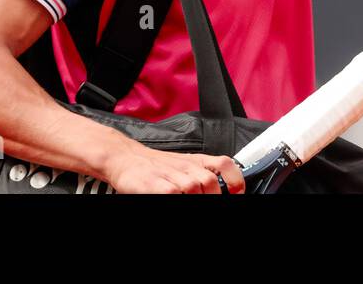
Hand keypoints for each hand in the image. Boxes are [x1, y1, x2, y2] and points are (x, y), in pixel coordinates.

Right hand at [103, 142, 243, 193]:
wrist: (125, 157)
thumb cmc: (155, 166)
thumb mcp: (183, 165)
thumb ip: (202, 174)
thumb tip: (222, 189)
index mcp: (196, 161)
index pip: (224, 164)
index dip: (235, 179)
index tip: (237, 193)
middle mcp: (186, 167)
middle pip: (211, 182)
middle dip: (215, 197)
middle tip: (213, 204)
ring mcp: (171, 175)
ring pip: (195, 187)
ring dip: (198, 198)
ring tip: (194, 202)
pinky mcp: (155, 184)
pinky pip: (173, 193)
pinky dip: (178, 198)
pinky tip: (176, 200)